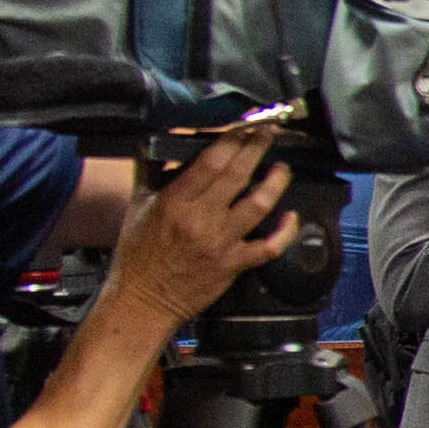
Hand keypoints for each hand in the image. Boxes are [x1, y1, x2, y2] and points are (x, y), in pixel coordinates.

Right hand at [105, 130, 297, 327]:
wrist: (143, 300)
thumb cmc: (137, 254)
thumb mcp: (137, 205)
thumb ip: (150, 170)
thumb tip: (160, 141)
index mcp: (175, 202)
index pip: (210, 161)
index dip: (231, 139)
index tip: (242, 127)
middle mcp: (200, 220)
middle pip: (237, 175)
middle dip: (256, 148)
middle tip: (267, 134)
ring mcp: (220, 243)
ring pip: (258, 205)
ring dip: (275, 182)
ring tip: (282, 168)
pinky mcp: (233, 265)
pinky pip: (268, 247)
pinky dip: (284, 231)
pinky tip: (291, 216)